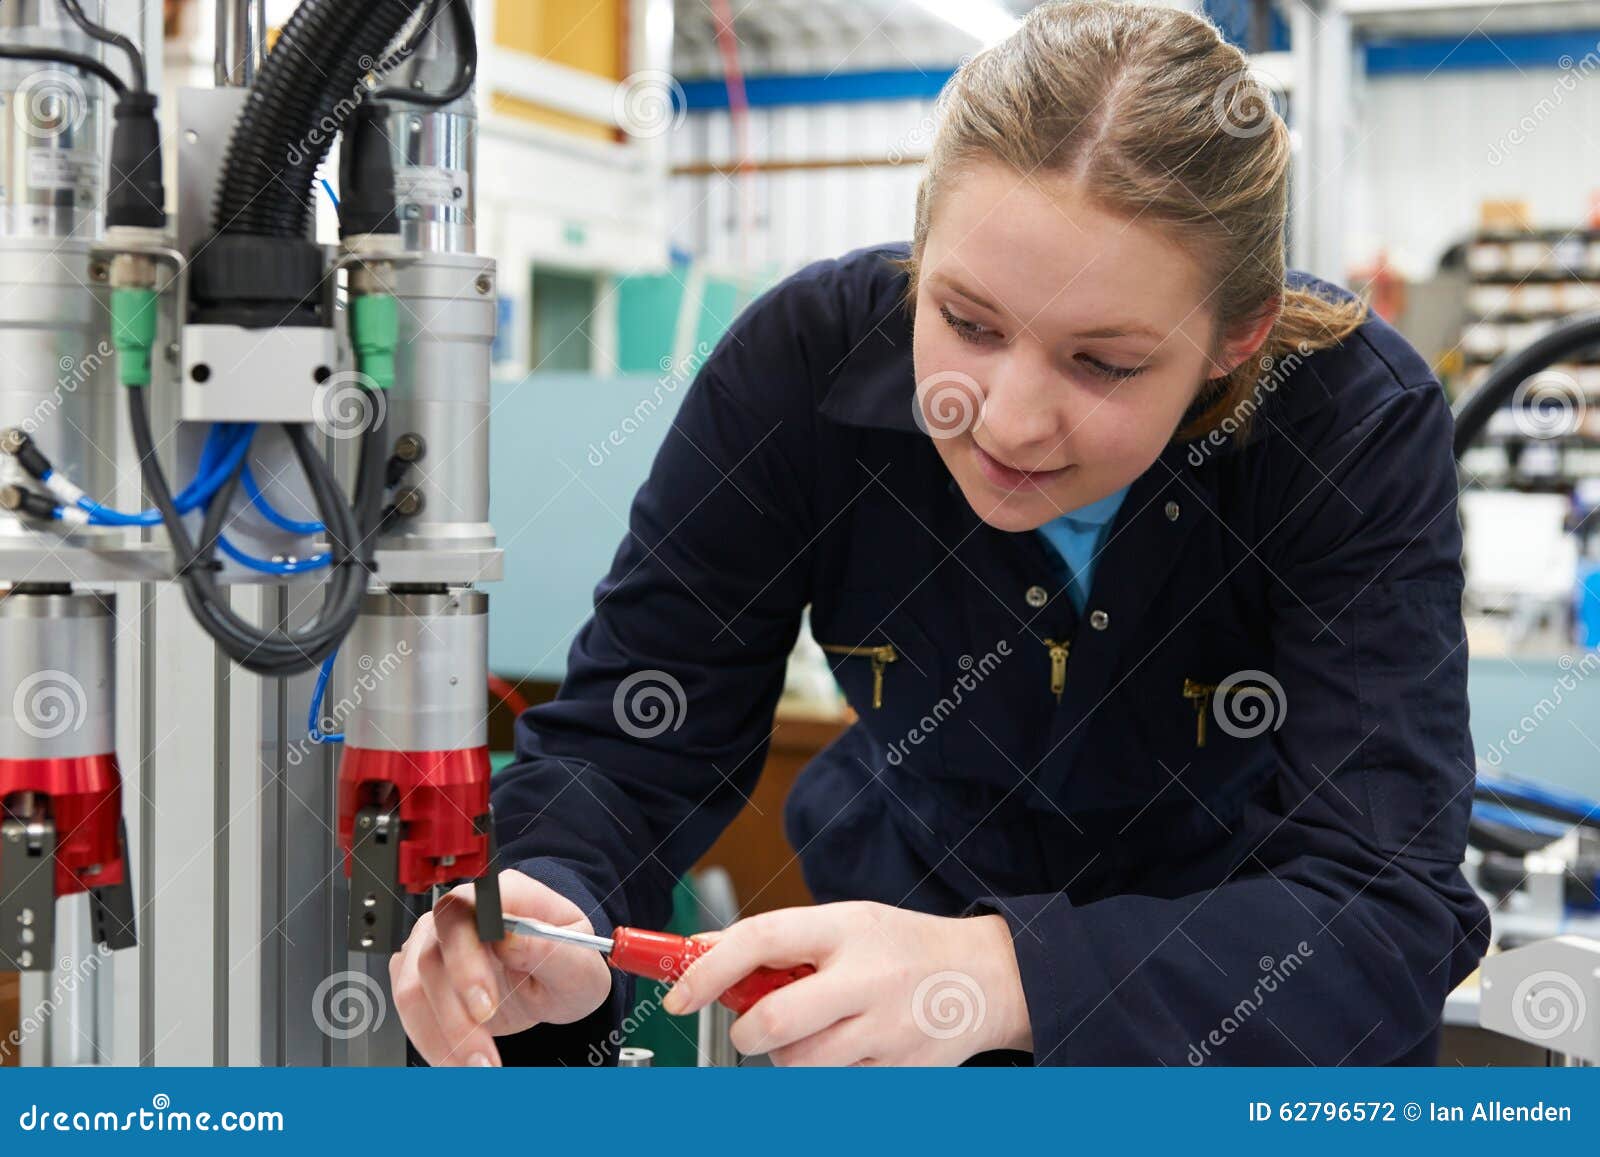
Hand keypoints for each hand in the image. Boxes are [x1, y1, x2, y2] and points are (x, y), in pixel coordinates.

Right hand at [390, 869, 612, 1066]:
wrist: (556, 981)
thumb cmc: (568, 960)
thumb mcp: (580, 962)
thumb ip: (551, 949)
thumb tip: (510, 938)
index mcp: (503, 895)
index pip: (464, 914)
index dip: (466, 962)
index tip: (484, 1010)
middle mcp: (461, 914)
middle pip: (432, 957)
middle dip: (456, 1018)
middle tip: (484, 1058)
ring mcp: (435, 942)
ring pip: (412, 989)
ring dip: (440, 1038)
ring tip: (477, 1068)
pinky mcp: (423, 976)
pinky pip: (410, 1010)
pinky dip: (432, 1042)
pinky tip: (459, 1062)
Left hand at [660, 901, 1031, 1064]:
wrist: (985, 977)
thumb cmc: (901, 947)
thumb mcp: (844, 923)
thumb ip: (778, 940)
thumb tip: (701, 951)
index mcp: (846, 928)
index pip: (761, 941)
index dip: (708, 971)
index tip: (677, 996)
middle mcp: (868, 978)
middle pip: (775, 1023)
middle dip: (746, 1033)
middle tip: (752, 1026)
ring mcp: (887, 1032)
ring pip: (800, 1065)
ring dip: (787, 1056)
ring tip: (817, 1031)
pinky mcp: (901, 1073)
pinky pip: (836, 1087)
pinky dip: (827, 1073)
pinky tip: (853, 1047)